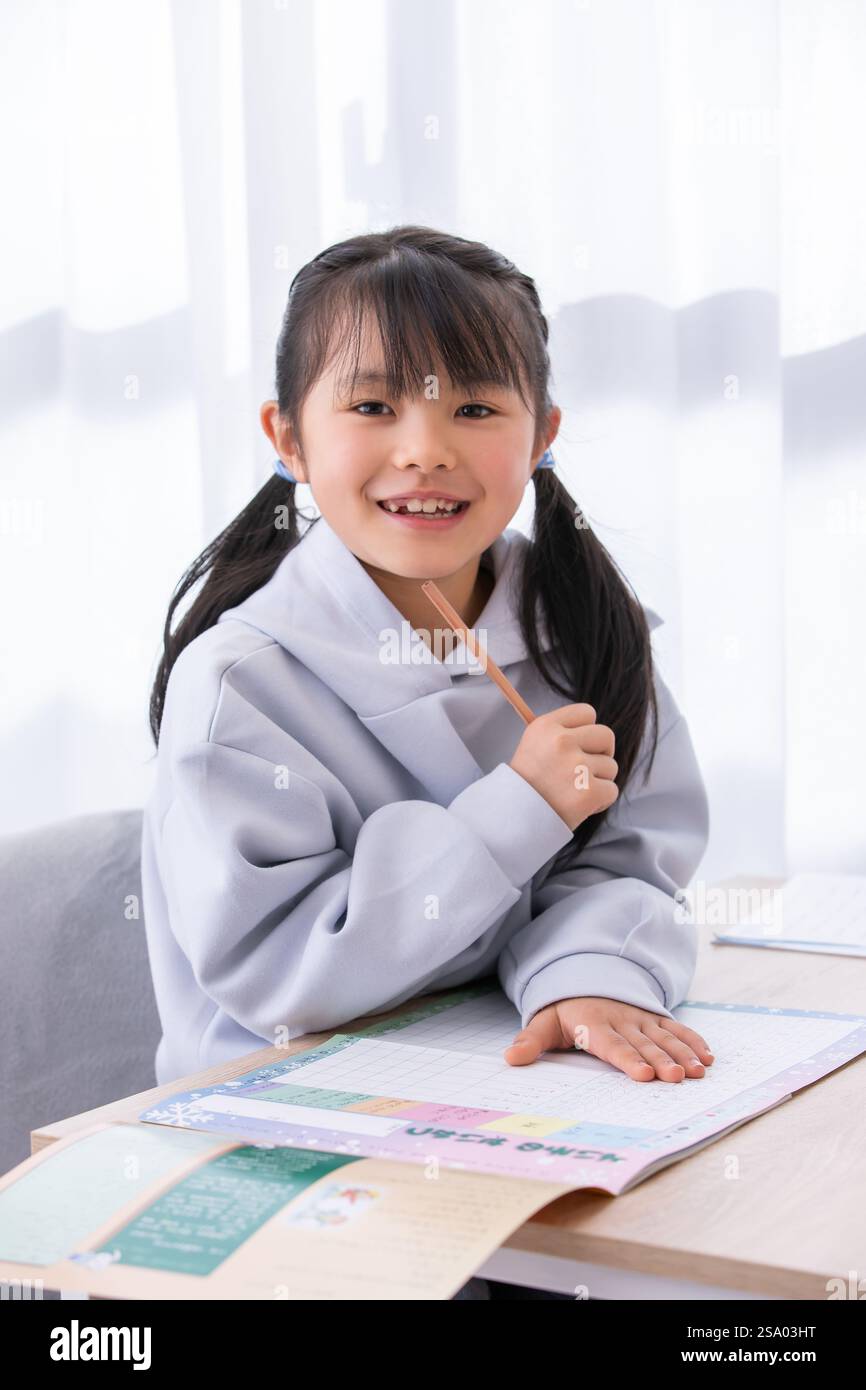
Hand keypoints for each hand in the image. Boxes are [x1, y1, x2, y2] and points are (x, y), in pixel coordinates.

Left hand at [504, 997, 715, 1081]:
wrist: (584, 978)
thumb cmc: (564, 1010)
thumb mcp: (544, 1023)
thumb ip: (531, 1042)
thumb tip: (510, 1058)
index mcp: (595, 1025)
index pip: (613, 1045)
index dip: (629, 1060)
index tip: (643, 1075)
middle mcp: (623, 1021)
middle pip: (644, 1044)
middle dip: (663, 1061)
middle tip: (678, 1078)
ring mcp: (641, 1018)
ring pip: (665, 1037)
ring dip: (683, 1054)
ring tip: (698, 1072)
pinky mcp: (655, 1018)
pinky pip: (677, 1029)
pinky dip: (693, 1041)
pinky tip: (707, 1057)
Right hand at [508, 703, 618, 831]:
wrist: (512, 820)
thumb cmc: (526, 784)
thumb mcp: (533, 746)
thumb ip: (561, 733)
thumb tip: (593, 731)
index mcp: (545, 726)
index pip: (586, 712)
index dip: (587, 730)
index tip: (579, 746)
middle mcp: (561, 742)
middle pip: (606, 735)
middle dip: (601, 753)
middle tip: (584, 770)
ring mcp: (576, 767)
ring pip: (611, 766)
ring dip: (598, 780)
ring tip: (574, 791)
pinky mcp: (588, 792)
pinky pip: (612, 790)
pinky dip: (600, 801)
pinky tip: (580, 805)